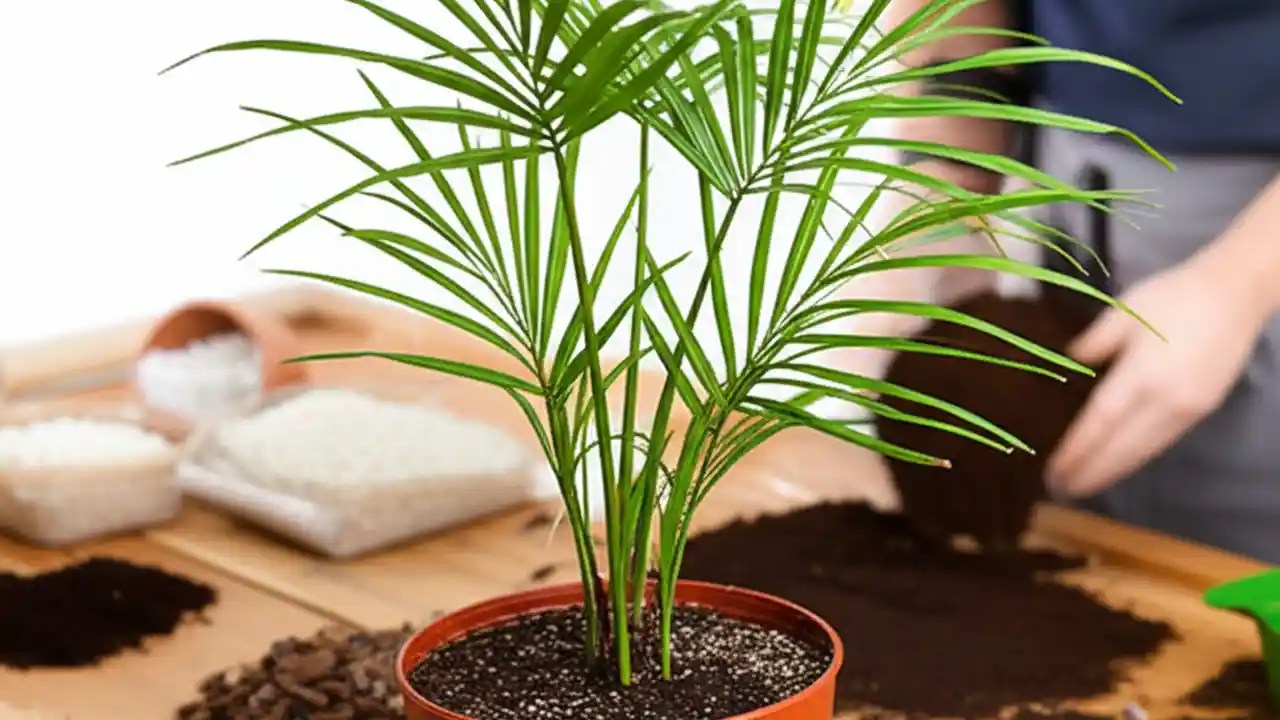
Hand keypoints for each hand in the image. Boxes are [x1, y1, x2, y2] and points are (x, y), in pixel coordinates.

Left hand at [1046, 253, 1274, 497]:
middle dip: (1090, 472)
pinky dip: (1137, 458)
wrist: (1236, 293)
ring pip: (1143, 451)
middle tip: (1059, 488)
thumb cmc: (1173, 296)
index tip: (1053, 470)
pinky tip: (1119, 463)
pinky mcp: (1202, 409)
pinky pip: (1162, 442)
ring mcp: (1187, 408)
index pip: (1100, 423)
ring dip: (1113, 471)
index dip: (1076, 451)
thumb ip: (1093, 341)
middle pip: (1121, 448)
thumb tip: (1070, 359)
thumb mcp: (1123, 311)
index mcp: (1141, 374)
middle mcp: (1165, 400)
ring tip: (1083, 484)